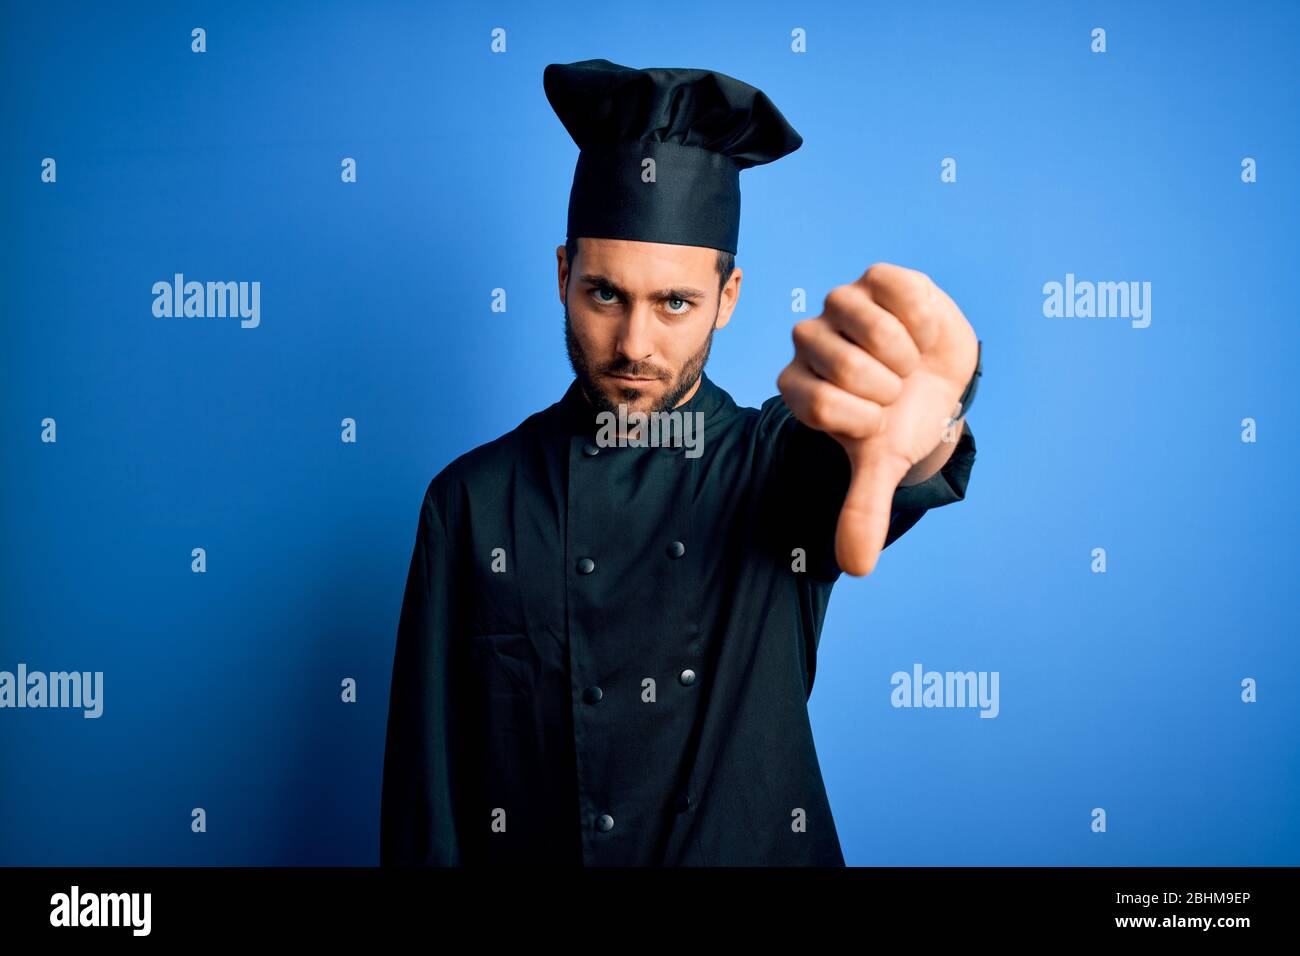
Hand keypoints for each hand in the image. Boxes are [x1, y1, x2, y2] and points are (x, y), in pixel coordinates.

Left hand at [776, 263, 978, 576]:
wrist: (941, 378)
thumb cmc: (901, 419)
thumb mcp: (882, 464)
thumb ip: (861, 510)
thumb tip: (854, 568)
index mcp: (798, 387)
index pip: (819, 404)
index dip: (863, 418)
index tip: (877, 421)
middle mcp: (808, 341)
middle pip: (839, 361)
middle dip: (885, 385)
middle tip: (895, 390)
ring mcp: (840, 305)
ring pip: (863, 321)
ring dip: (902, 351)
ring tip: (908, 361)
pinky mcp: (876, 278)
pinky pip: (893, 289)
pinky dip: (918, 317)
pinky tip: (921, 332)